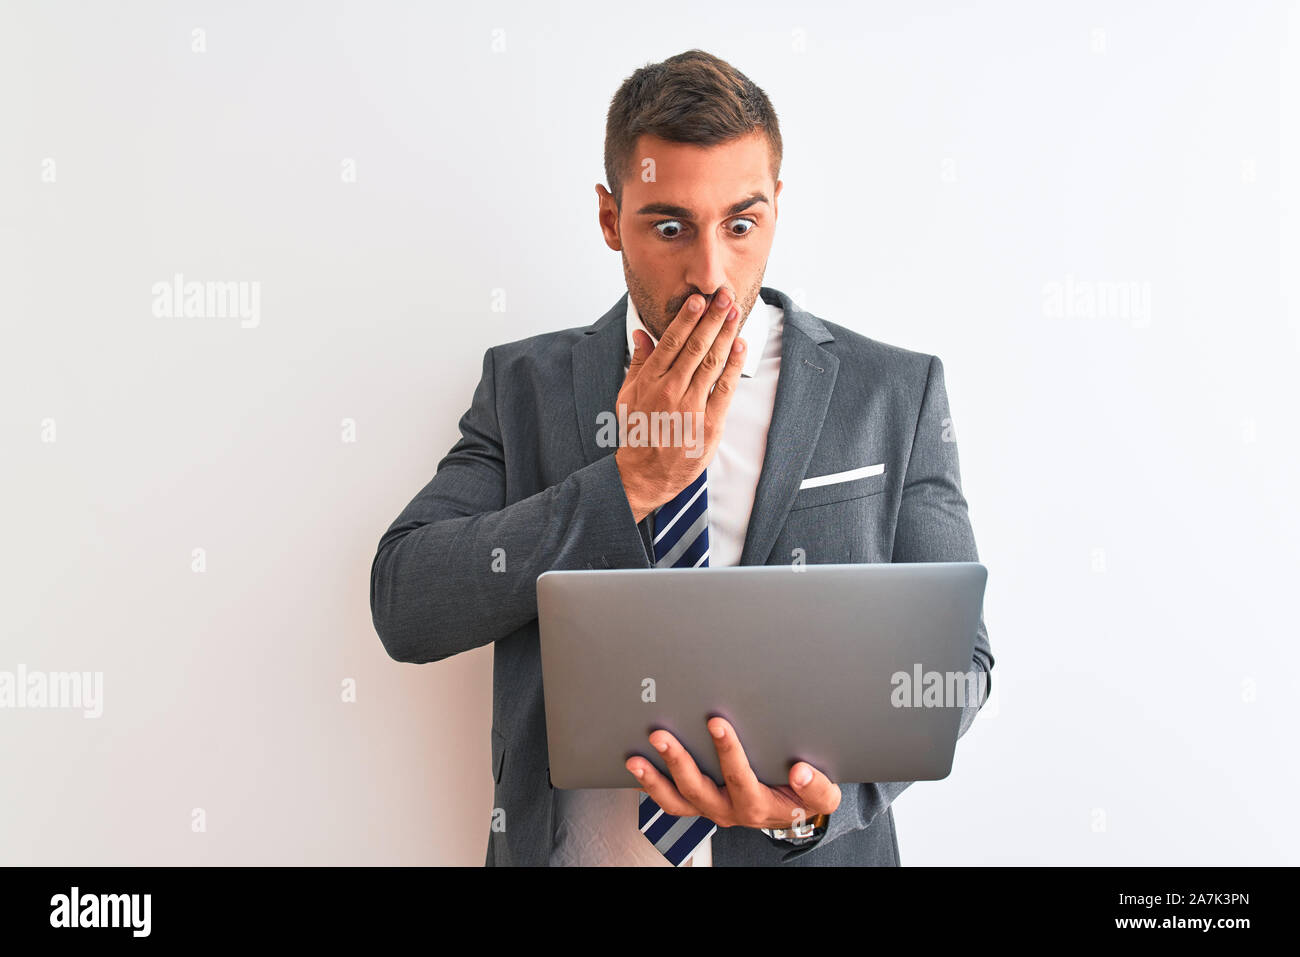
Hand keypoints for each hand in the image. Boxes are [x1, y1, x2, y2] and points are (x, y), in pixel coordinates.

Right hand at [614, 286, 746, 522]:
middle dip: (712, 319)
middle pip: (696, 347)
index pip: (672, 342)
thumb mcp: (628, 395)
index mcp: (650, 382)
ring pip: (712, 363)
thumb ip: (638, 362)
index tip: (699, 300)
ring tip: (734, 313)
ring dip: (726, 335)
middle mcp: (671, 391)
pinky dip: (733, 365)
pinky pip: (725, 388)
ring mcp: (691, 407)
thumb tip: (642, 334)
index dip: (687, 319)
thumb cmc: (637, 434)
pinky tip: (739, 346)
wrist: (646, 474)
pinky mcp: (709, 423)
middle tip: (724, 297)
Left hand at [625, 716, 841, 830]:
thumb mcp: (822, 794)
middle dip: (677, 760)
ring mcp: (711, 809)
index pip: (740, 778)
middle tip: (661, 735)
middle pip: (697, 788)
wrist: (792, 812)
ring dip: (654, 778)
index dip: (728, 752)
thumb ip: (817, 787)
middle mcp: (729, 810)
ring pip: (677, 799)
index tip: (717, 724)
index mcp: (758, 805)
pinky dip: (650, 786)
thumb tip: (802, 772)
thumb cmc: (802, 796)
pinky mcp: (699, 805)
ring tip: (635, 757)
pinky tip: (636, 766)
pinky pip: (670, 801)